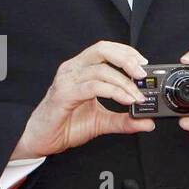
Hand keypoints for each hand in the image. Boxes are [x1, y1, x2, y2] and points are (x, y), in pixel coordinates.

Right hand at [11, 41, 155, 160]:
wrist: (41, 139)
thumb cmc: (65, 124)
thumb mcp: (101, 122)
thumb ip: (123, 120)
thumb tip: (147, 122)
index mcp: (80, 70)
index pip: (105, 49)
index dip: (126, 52)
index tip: (144, 65)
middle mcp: (72, 70)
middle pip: (102, 50)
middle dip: (126, 59)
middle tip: (142, 75)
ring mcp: (66, 81)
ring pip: (100, 70)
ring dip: (123, 82)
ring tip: (137, 97)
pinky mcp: (64, 95)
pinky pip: (92, 87)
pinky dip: (112, 92)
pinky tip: (125, 100)